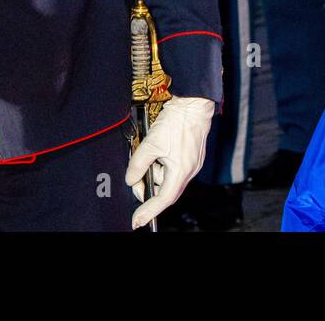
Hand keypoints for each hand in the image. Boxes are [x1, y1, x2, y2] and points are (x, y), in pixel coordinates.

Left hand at [124, 96, 213, 229]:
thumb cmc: (177, 122)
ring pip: (167, 178)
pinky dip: (161, 165)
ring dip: (154, 172)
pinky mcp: (190, 156)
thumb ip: (138, 163)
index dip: (149, 211)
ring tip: (148, 154)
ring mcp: (191, 164)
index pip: (163, 199)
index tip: (137, 220)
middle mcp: (189, 171)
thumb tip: (130, 179)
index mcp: (181, 171)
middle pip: (165, 190)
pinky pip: (172, 168)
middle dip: (148, 186)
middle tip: (134, 177)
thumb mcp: (151, 143)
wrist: (193, 105)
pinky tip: (156, 152)